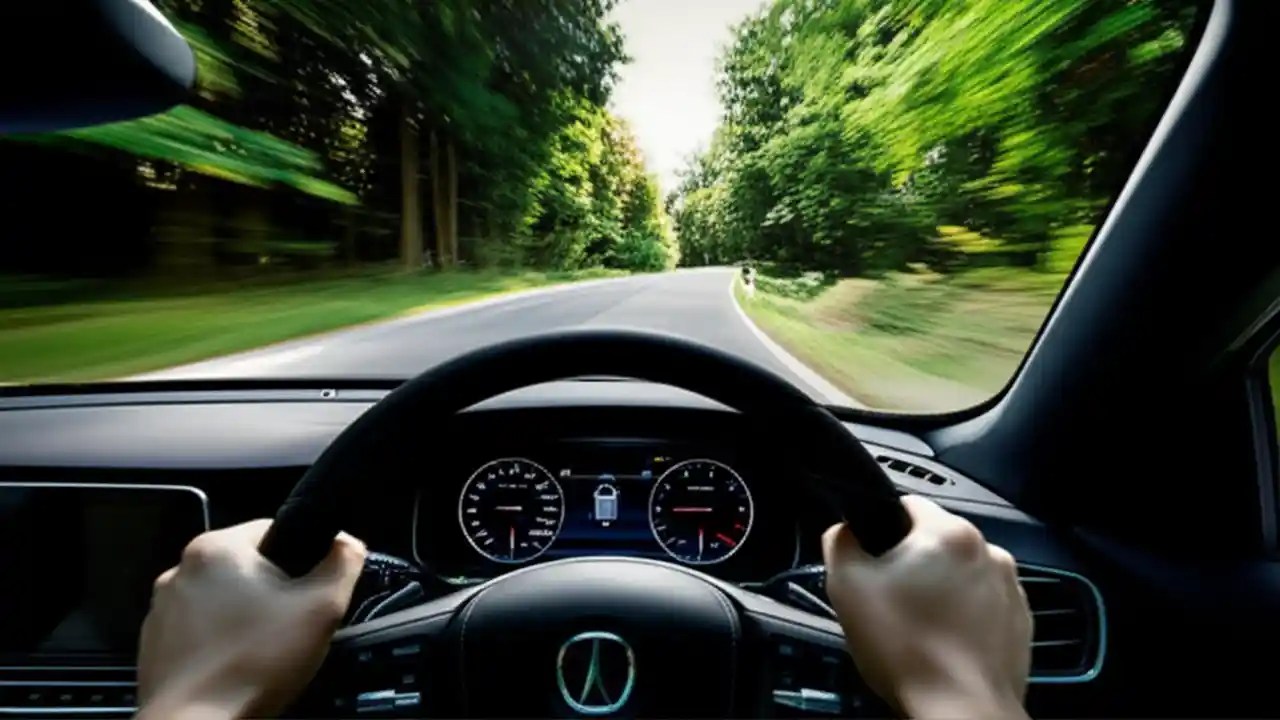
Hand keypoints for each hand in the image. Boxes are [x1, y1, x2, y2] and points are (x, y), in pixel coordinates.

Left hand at [136, 520, 365, 719]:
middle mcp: (179, 569)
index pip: (273, 530)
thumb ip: (343, 563)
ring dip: (243, 617)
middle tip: (292, 626)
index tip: (311, 594)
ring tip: (262, 651)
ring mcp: (159, 609)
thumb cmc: (257, 662)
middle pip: (246, 567)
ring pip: (221, 600)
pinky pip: (197, 630)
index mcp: (215, 548)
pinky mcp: (151, 644)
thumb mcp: (321, 608)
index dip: (302, 559)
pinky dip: (218, 642)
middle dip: (272, 591)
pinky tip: (234, 666)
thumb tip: (346, 543)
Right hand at [822, 495, 1031, 718]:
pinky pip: (982, 605)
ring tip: (919, 628)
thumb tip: (846, 531)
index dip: (880, 534)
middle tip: (890, 602)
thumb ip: (840, 541)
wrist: (959, 709)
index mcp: (950, 532)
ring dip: (940, 591)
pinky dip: (963, 616)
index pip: (906, 506)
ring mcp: (1011, 588)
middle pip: (935, 543)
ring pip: (959, 575)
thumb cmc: (906, 649)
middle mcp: (990, 551)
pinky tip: (943, 642)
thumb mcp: (848, 586)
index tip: (872, 566)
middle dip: (911, 566)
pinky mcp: (1021, 621)